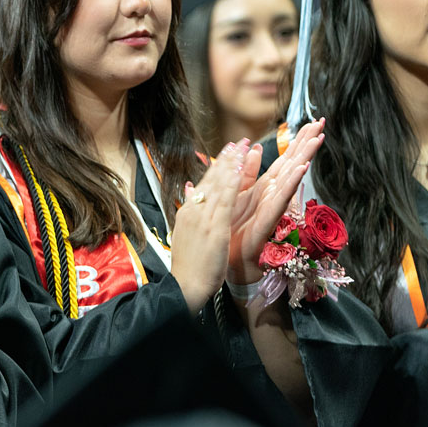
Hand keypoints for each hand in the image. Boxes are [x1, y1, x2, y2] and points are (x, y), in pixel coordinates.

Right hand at [169, 140, 248, 312]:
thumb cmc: (188, 265)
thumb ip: (189, 209)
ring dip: (231, 164)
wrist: (185, 285)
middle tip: (239, 141)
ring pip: (219, 185)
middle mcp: (194, 210)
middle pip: (212, 180)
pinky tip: (241, 170)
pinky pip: (225, 201)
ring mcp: (203, 218)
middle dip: (226, 159)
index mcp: (189, 212)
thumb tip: (189, 189)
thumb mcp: (185, 233)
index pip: (205, 184)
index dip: (218, 166)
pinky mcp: (214, 227)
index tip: (228, 151)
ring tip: (243, 147)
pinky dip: (233, 183)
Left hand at [227, 119, 325, 284]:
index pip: (285, 161)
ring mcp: (271, 208)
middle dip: (306, 144)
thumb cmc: (234, 234)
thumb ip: (246, 174)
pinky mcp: (266, 221)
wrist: (227, 264)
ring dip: (303, 158)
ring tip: (317, 139)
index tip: (312, 122)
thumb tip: (255, 148)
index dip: (298, 142)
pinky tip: (301, 169)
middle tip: (322, 122)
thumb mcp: (237, 196)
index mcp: (264, 189)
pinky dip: (290, 184)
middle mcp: (271, 196)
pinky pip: (279, 200)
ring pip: (289, 179)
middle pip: (292, 165)